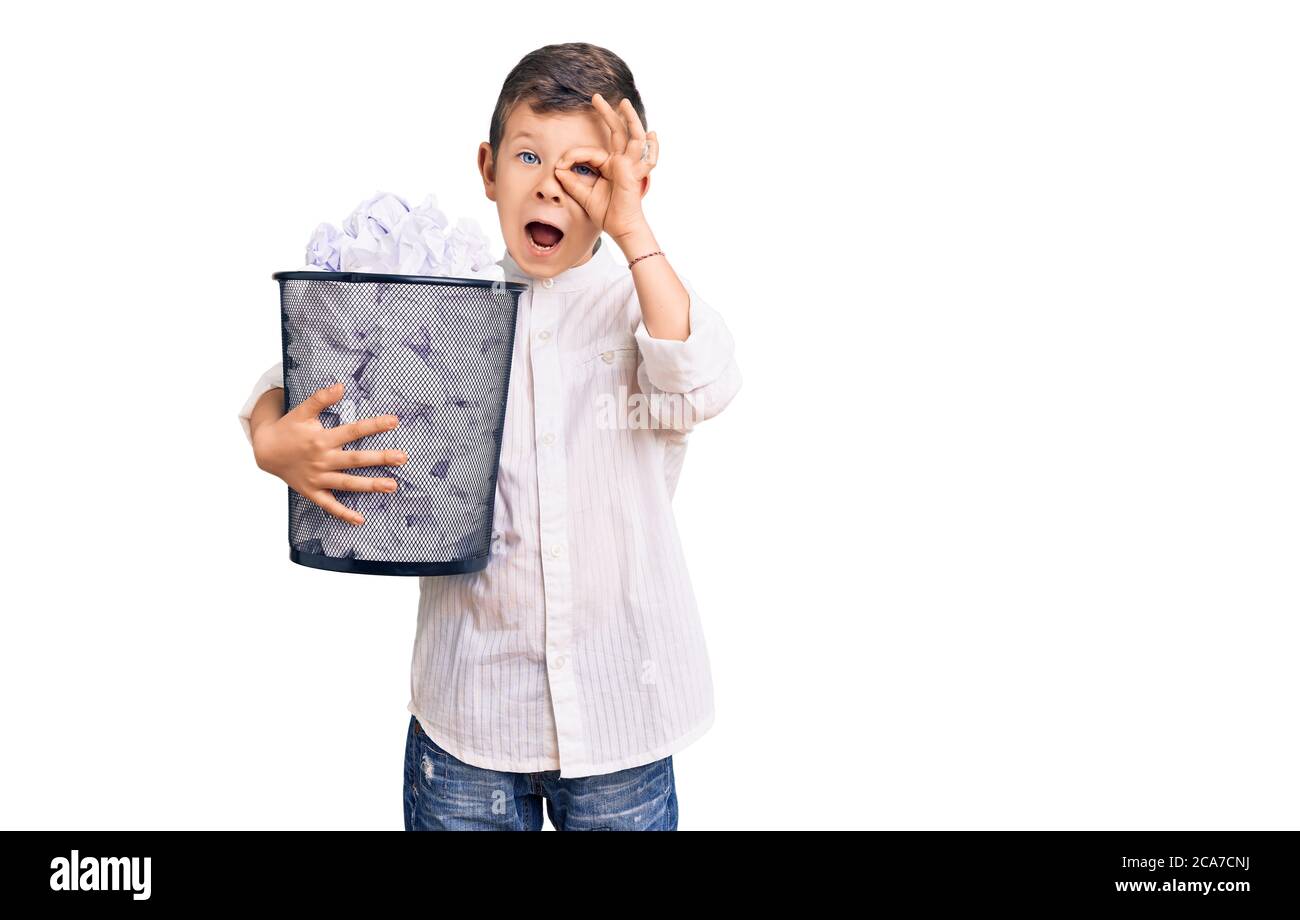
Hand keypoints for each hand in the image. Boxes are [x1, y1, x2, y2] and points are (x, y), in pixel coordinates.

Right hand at [252, 382, 408, 525]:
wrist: (265, 451)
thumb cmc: (288, 429)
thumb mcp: (302, 411)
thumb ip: (321, 398)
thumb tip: (341, 385)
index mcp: (321, 439)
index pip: (352, 431)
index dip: (374, 426)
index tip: (394, 422)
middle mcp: (321, 460)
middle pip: (355, 460)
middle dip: (380, 459)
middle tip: (403, 458)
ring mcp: (317, 478)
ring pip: (347, 484)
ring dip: (370, 485)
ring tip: (392, 486)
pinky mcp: (312, 492)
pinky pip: (329, 506)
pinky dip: (343, 514)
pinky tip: (360, 519)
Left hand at [553, 93, 657, 241]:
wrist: (620, 227)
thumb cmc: (607, 213)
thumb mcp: (583, 194)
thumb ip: (571, 181)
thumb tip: (557, 168)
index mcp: (609, 166)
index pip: (589, 152)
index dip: (572, 156)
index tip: (560, 165)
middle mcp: (621, 162)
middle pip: (615, 132)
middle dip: (606, 113)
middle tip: (595, 97)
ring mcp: (629, 165)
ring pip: (631, 136)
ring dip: (628, 118)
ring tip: (623, 102)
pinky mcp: (633, 171)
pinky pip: (642, 154)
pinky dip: (650, 144)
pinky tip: (651, 133)